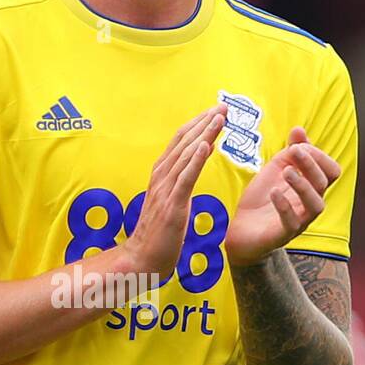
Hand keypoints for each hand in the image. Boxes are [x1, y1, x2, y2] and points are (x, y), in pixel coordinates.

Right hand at [118, 107, 226, 278]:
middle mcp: (161, 177)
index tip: (215, 110)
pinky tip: (206, 145)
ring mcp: (165, 191)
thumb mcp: (171, 201)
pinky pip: (185, 179)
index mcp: (161, 175)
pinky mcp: (172, 206)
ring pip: (186, 155)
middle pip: (184, 142)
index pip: (181, 142)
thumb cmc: (157, 234)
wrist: (141, 259)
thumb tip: (200, 154)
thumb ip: (182, 178)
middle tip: (224, 106)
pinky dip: (195, 160)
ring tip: (220, 117)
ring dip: (204, 134)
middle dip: (204, 122)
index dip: (198, 124)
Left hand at [225, 126, 340, 266]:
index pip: (331, 171)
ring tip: (286, 172)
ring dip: (303, 185)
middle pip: (324, 183)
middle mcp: (309, 204)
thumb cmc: (262, 199)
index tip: (297, 145)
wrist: (240, 229)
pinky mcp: (283, 235)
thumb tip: (299, 129)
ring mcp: (299, 221)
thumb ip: (290, 151)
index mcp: (311, 187)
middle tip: (292, 151)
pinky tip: (274, 192)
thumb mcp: (275, 169)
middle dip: (310, 164)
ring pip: (316, 205)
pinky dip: (285, 205)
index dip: (319, 156)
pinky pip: (292, 223)